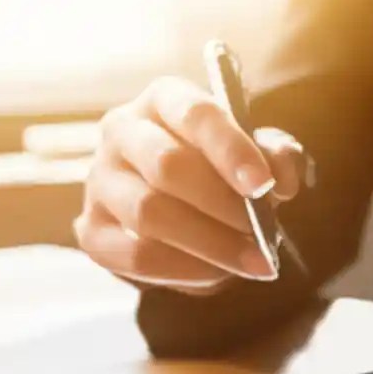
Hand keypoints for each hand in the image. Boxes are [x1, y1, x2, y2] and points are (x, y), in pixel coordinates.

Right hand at [75, 76, 307, 292]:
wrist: (182, 207)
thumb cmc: (222, 170)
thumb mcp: (258, 154)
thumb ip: (277, 157)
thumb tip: (281, 180)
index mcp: (164, 99)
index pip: (195, 114)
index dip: (231, 150)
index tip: (264, 186)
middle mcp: (121, 131)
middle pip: (166, 166)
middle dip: (223, 206)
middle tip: (266, 236)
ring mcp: (100, 180)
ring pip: (149, 214)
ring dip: (210, 244)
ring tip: (254, 262)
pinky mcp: (92, 229)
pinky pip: (135, 256)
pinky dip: (184, 271)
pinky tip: (218, 274)